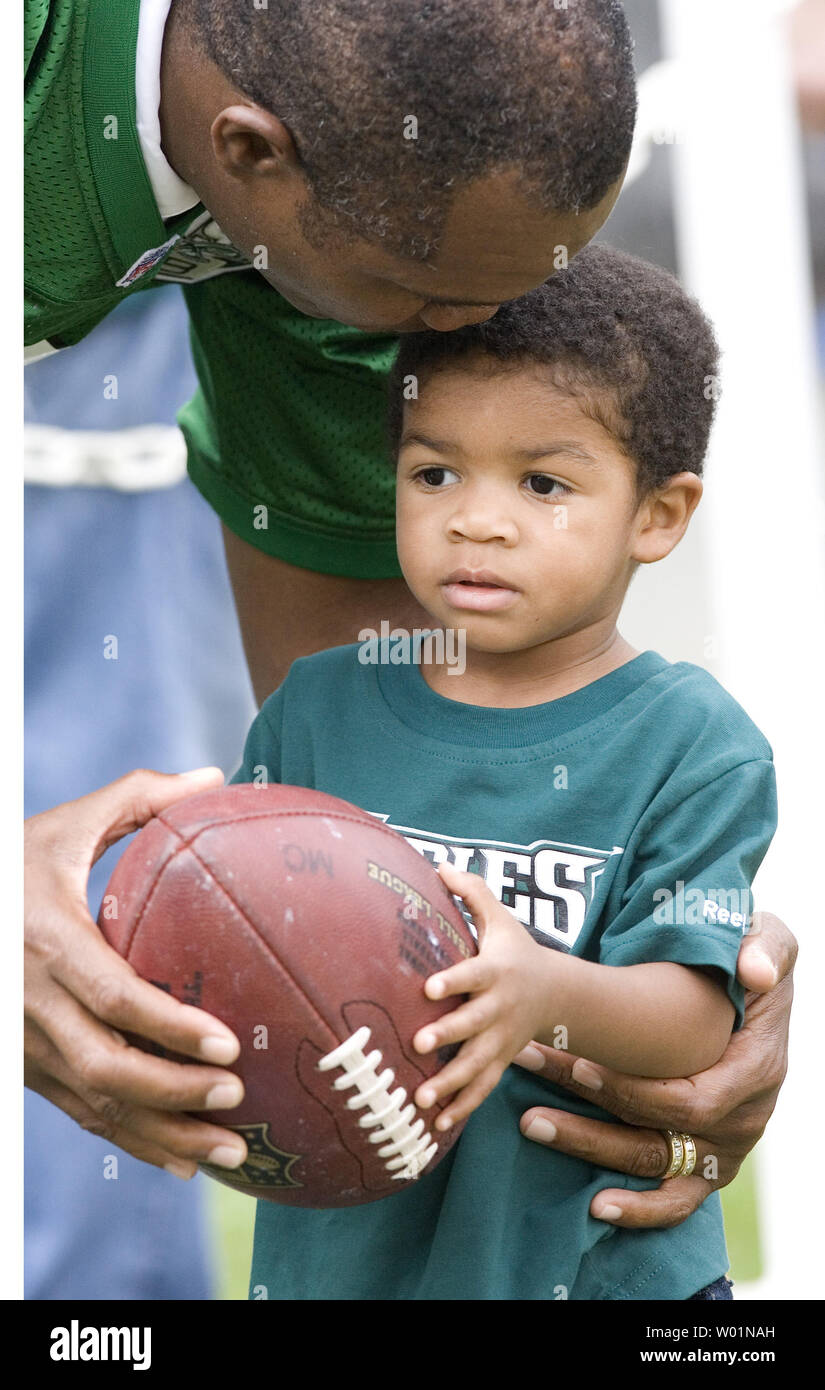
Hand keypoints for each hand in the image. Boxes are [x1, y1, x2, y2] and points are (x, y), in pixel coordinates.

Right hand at [25, 768, 249, 1178]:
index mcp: (47, 942)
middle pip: (105, 1066)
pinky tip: (185, 1161)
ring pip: (94, 1105)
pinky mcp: (24, 1069)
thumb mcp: (61, 825)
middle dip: (174, 1092)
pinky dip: (132, 1144)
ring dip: (163, 1136)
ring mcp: (24, 1046)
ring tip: (233, 1153)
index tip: (227, 1040)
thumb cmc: (7, 865)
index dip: (168, 1026)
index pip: (113, 996)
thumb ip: (135, 798)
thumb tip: (212, 778)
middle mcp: (31, 1003)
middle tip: (238, 1096)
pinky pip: (81, 1115)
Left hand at [411, 861, 549, 1130]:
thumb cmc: (514, 950)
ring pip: (476, 1065)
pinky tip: (436, 1126)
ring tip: (421, 1100)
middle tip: (419, 1043)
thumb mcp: (500, 918)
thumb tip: (439, 865)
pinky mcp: (501, 1061)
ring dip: (450, 1083)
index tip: (427, 986)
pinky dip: (462, 1107)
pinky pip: (482, 1089)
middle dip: (448, 1034)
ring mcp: (501, 1040)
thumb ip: (472, 892)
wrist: (557, 992)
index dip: (452, 980)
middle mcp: (499, 1008)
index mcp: (495, 971)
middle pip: (473, 1023)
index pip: (472, 974)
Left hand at [515, 911, 794, 1227]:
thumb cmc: (749, 959)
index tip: (579, 1065)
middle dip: (590, 1119)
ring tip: (533, 1125)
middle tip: (530, 1098)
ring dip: (590, 1150)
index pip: (691, 1099)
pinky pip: (678, 1201)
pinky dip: (640, 1210)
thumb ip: (766, 947)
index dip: (632, 1089)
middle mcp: (743, 1118)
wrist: (752, 989)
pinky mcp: (708, 1163)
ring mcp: (725, 1146)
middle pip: (660, 1135)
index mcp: (756, 1068)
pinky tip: (595, 1207)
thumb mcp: (769, 939)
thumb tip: (756, 970)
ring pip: (655, 1165)